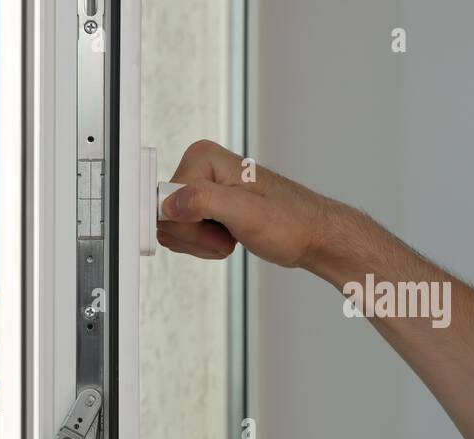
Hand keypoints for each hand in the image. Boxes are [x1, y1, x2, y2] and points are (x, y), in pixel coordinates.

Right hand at [157, 139, 347, 272]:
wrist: (309, 235)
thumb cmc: (289, 221)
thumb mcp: (246, 212)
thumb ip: (203, 201)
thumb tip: (168, 204)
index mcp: (203, 159)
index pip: (164, 200)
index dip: (187, 225)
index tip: (214, 228)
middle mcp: (199, 168)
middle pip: (166, 216)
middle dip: (195, 236)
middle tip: (226, 233)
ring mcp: (201, 189)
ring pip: (173, 229)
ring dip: (201, 243)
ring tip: (230, 234)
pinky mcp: (204, 207)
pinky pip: (184, 235)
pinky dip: (204, 245)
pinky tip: (227, 237)